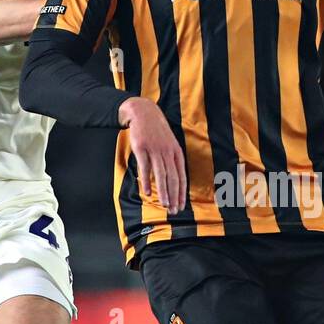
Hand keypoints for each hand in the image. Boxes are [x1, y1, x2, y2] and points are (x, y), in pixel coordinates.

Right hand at [120, 97, 186, 211]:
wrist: (143, 112)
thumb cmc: (157, 131)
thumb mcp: (169, 144)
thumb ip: (171, 160)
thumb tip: (173, 180)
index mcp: (176, 152)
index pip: (182, 176)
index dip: (182, 193)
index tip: (181, 206)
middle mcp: (168, 152)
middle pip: (173, 178)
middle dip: (174, 196)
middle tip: (173, 211)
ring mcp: (155, 150)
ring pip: (161, 175)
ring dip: (163, 192)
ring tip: (164, 205)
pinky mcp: (142, 148)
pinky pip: (145, 167)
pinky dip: (147, 181)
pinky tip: (147, 192)